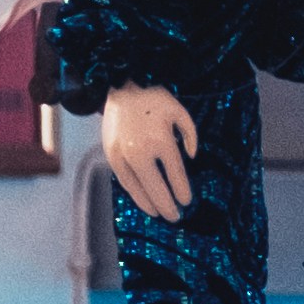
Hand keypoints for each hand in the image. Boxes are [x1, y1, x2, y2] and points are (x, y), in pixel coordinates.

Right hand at [100, 82, 202, 221]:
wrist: (123, 86)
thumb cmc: (155, 99)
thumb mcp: (180, 112)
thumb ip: (190, 135)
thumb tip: (191, 158)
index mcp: (161, 140)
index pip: (175, 174)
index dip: (182, 190)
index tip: (187, 202)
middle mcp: (141, 151)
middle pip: (156, 187)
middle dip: (167, 205)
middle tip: (176, 218)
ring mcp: (123, 155)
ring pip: (137, 188)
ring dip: (149, 204)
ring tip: (159, 214)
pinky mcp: (111, 155)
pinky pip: (123, 180)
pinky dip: (134, 193)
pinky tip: (142, 201)